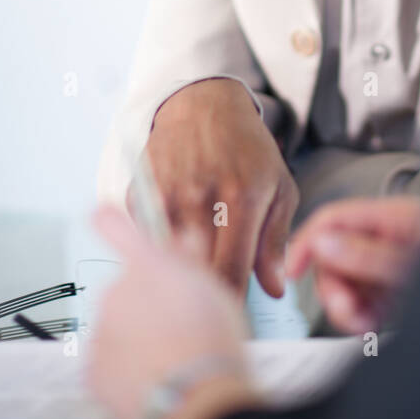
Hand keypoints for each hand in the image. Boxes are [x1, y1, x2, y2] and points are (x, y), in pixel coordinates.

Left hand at [87, 206, 259, 418]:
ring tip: (174, 357)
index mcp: (147, 266)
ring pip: (118, 327)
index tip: (102, 214)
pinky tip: (156, 377)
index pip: (113, 225)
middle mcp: (116, 291)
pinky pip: (109, 364)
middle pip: (126, 288)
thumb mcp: (216, 286)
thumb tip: (183, 236)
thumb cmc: (214, 342)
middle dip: (146, 301)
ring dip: (138, 337)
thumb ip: (192, 257)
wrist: (196, 402)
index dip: (108, 218)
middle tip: (179, 324)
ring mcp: (101, 331)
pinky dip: (127, 370)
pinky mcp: (93, 371)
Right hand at [137, 78, 298, 297]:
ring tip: (192, 268)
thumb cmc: (246, 149)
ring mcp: (167, 195)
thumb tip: (275, 290)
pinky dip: (158, 248)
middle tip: (212, 298)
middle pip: (197, 273)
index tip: (232, 314)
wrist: (203, 104)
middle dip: (205, 292)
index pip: (231, 274)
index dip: (231, 303)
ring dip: (179, 270)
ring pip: (168, 261)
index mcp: (242, 200)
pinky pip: (146, 240)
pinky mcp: (141, 193)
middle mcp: (201, 199)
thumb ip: (276, 241)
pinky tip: (173, 240)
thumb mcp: (279, 187)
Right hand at [286, 196, 419, 333]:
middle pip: (333, 256)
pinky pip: (360, 302)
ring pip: (344, 283)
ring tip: (366, 322)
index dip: (307, 243)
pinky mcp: (392, 290)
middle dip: (334, 288)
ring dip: (347, 308)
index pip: (334, 219)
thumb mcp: (414, 262)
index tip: (290, 273)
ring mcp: (388, 264)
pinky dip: (360, 317)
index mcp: (393, 216)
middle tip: (348, 310)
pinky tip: (373, 325)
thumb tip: (322, 244)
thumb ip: (367, 254)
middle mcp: (387, 237)